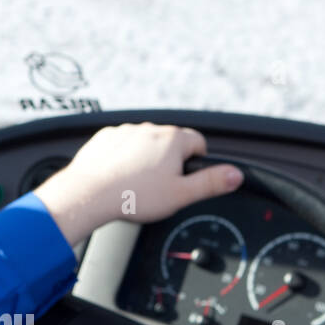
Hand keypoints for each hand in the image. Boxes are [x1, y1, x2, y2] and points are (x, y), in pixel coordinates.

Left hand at [33, 122, 244, 246]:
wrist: (89, 194)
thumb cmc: (132, 196)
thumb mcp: (180, 195)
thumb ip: (211, 183)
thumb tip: (236, 175)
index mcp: (173, 139)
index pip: (198, 143)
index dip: (196, 163)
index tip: (185, 179)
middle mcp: (150, 129)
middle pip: (171, 143)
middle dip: (169, 163)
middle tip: (159, 187)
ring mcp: (126, 132)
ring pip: (145, 144)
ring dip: (145, 159)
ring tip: (136, 184)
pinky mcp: (105, 138)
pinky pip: (121, 146)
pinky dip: (123, 158)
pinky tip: (119, 177)